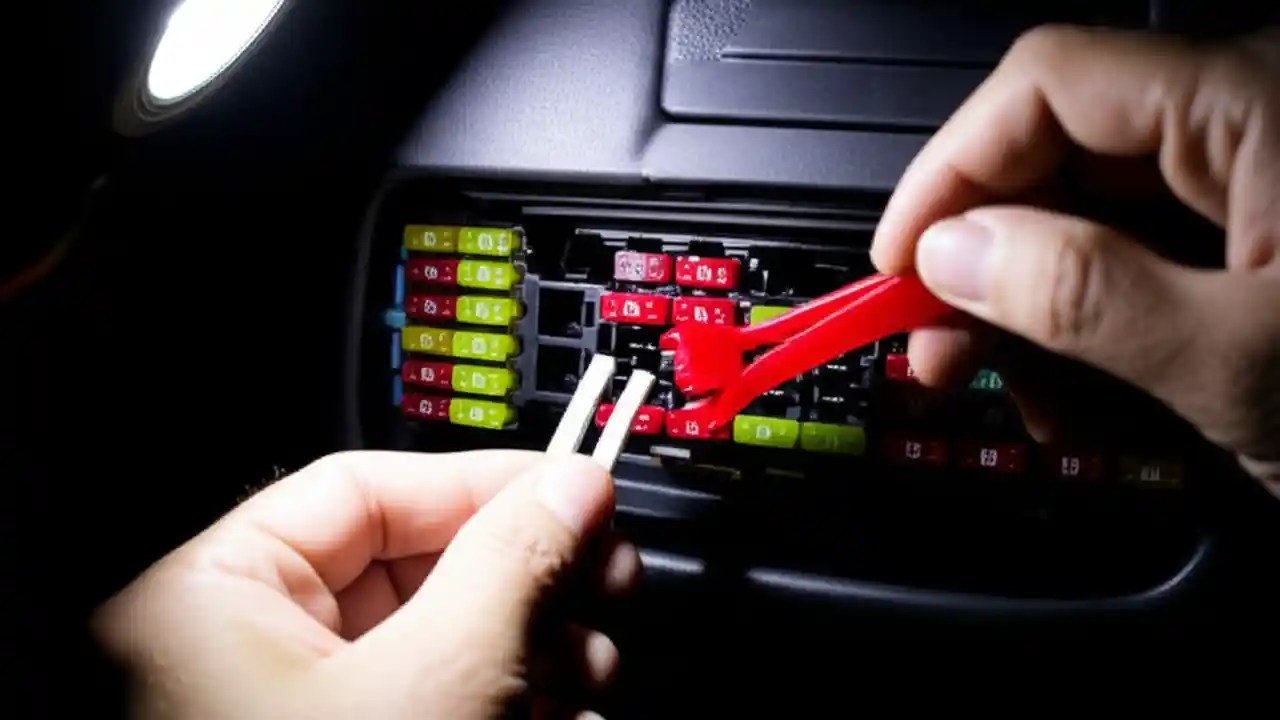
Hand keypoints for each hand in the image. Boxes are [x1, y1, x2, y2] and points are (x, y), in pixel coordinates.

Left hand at [93, 451, 639, 718]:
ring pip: (434, 645)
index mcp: (211, 604)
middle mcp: (238, 657)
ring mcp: (294, 719)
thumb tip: (574, 486)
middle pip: (410, 569)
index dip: (481, 485)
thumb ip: (514, 563)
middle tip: (606, 576)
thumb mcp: (445, 679)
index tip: (573, 488)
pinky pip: (433, 709)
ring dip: (533, 649)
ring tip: (595, 669)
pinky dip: (506, 707)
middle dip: (525, 578)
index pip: (363, 491)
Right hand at [872, 25, 1279, 496]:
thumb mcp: (1247, 362)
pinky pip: (1133, 263)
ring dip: (1025, 308)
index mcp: (1264, 103)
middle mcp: (1252, 125)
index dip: (949, 168)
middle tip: (929, 343)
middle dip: (979, 255)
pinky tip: (1070, 395)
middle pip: (1058, 153)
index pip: (1049, 83)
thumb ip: (1085, 296)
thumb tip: (954, 255)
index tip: (896, 260)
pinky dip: (1084, 331)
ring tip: (1005, 392)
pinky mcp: (1253, 248)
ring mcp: (1254, 189)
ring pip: (1087, 217)